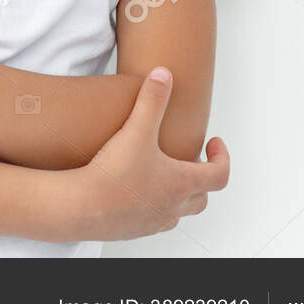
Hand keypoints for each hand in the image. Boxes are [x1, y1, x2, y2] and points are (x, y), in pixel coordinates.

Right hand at [68, 67, 229, 241]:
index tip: (213, 143)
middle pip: (202, 197)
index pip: (220, 174)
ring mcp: (154, 222)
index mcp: (182, 184)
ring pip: (176, 211)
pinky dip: (151, 205)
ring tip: (160, 173)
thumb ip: (152, 99)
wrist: (81, 207)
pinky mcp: (133, 229)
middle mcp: (173, 207)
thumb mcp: (136, 129)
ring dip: (175, 193)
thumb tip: (163, 74)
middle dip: (200, 177)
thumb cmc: (113, 174)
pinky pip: (152, 219)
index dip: (222, 157)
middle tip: (188, 160)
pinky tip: (132, 189)